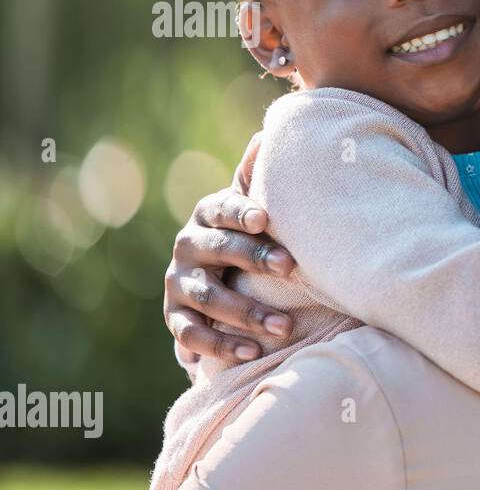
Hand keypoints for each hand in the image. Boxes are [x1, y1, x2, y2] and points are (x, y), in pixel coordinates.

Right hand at [162, 135, 296, 363]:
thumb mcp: (249, 205)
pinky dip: (220, 345)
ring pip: (208, 296)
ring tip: (284, 327)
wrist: (215, 274)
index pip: (223, 209)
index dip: (243, 213)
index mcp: (209, 214)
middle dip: (255, 259)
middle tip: (292, 268)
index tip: (267, 219)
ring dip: (245, 312)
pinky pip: (192, 333)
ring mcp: (179, 283)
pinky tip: (251, 353)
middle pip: (219, 251)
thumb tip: (268, 135)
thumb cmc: (245, 233)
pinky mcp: (176, 316)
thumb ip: (256, 178)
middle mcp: (188, 245)